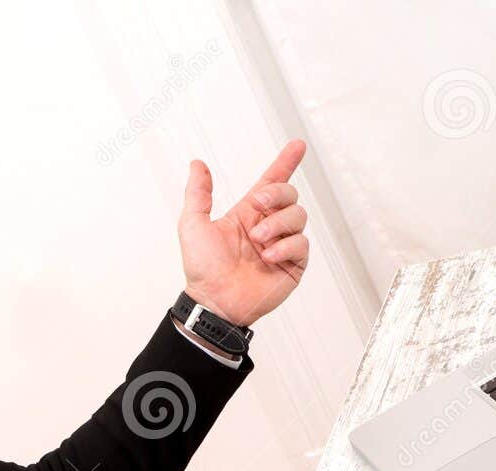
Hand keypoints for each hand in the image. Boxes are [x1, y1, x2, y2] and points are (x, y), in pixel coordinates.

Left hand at [178, 139, 309, 326]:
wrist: (214, 301)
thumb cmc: (202, 267)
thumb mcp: (193, 224)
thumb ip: (198, 193)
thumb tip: (197, 164)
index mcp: (248, 214)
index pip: (271, 182)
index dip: (285, 163)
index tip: (297, 146)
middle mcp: (268, 226)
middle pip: (290, 194)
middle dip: (277, 194)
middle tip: (258, 206)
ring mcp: (282, 245)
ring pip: (299, 216)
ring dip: (278, 223)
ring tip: (258, 241)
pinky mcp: (293, 264)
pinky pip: (302, 244)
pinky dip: (286, 246)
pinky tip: (268, 256)